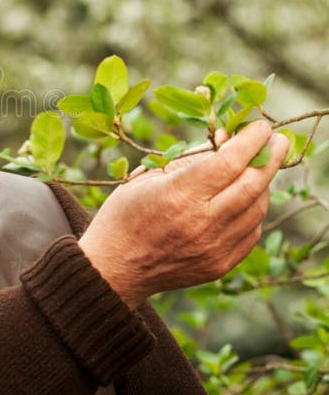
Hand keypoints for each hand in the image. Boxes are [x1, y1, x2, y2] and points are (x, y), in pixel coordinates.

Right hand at [78, 120, 289, 308]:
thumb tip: (226, 138)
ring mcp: (214, 247)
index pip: (228, 163)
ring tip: (257, 169)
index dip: (251, 141)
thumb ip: (190, 158)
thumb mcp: (147, 177)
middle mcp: (201, 223)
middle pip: (252, 184)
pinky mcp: (220, 265)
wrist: (114, 268)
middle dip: (271, 158)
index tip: (261, 127)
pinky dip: (253, 211)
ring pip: (257, 208)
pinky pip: (251, 232)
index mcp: (178, 196)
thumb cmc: (125, 214)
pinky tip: (244, 199)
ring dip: (262, 184)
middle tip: (279, 140)